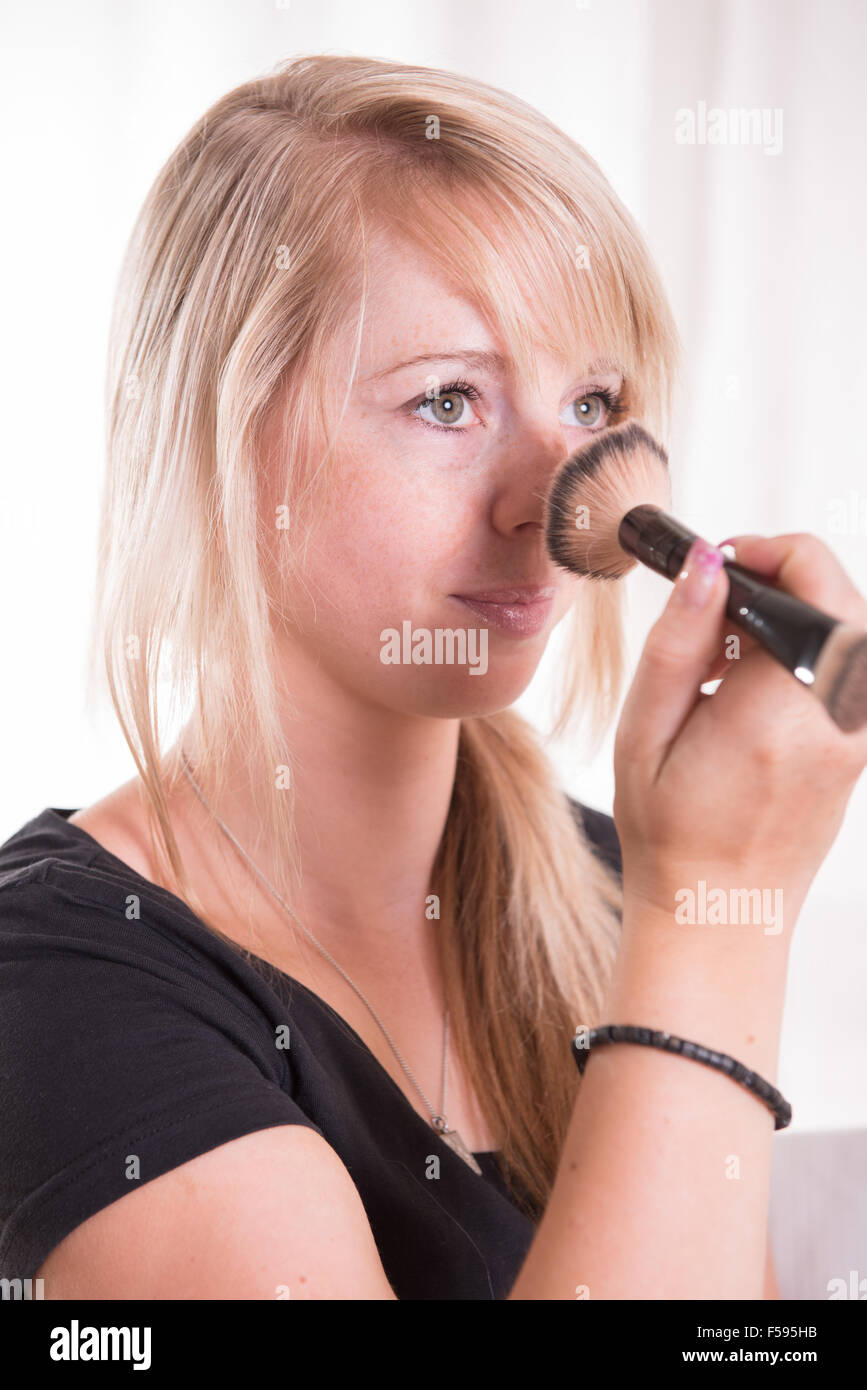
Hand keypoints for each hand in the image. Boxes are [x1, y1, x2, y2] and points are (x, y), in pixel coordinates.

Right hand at [612, 532, 866, 937]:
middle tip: (712, 620)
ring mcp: (859, 735)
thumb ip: (678, 641)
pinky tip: (751, 695)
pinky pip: (845, 670)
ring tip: (726, 668)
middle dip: (777, 582)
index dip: (761, 553)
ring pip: (845, 630)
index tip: (713, 570)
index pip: (810, 578)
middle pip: (838, 595)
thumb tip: (706, 563)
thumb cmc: (671, 833)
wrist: (718, 913)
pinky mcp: (861, 746)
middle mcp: (838, 718)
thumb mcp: (644, 733)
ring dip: (789, 623)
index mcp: (781, 710)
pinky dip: (800, 658)